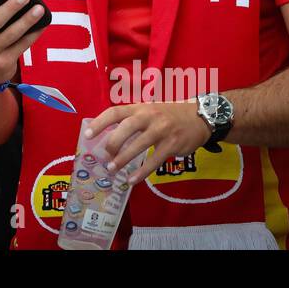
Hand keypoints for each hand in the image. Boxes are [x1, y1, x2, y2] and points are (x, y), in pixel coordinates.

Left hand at [85, 100, 213, 185]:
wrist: (201, 117)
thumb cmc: (169, 115)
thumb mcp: (150, 110)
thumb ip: (132, 120)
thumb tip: (109, 136)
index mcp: (140, 107)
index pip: (116, 112)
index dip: (100, 122)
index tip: (87, 134)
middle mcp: (150, 116)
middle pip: (126, 127)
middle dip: (112, 143)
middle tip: (104, 155)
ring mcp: (162, 130)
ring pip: (138, 145)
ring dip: (123, 159)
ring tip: (113, 170)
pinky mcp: (172, 145)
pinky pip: (154, 160)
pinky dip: (142, 172)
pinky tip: (132, 180)